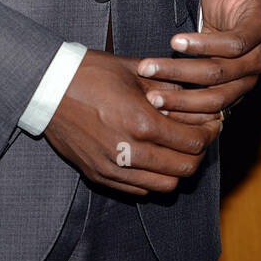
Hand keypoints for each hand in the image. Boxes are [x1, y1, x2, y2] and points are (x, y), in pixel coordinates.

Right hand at [43, 48, 221, 196]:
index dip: (210, 134)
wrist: (47, 88)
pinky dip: (153, 178)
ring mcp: (112, 168)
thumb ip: (169, 86)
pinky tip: (152, 156)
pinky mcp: (99, 176)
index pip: (192, 142)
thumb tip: (197, 96)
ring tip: (176, 148)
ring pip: (164, 185)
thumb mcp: (135, 70)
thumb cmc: (90, 73)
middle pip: (184, 168)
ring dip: (177, 169)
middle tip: (200, 137)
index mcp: (141, 122)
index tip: (213, 123)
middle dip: (198, 153)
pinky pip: (139, 189)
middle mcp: (129, 151)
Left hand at [136, 0, 260, 124]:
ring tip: (153, 97)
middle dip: (181, 73)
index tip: (173, 40)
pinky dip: (188, 112)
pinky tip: (164, 109)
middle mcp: (256, 62)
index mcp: (260, 32)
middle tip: (148, 69)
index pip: (233, 44)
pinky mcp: (230, 94)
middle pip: (219, 74)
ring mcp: (244, 81)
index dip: (204, 44)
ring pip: (214, 98)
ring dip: (182, 100)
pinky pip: (211, 110)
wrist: (236, 11)